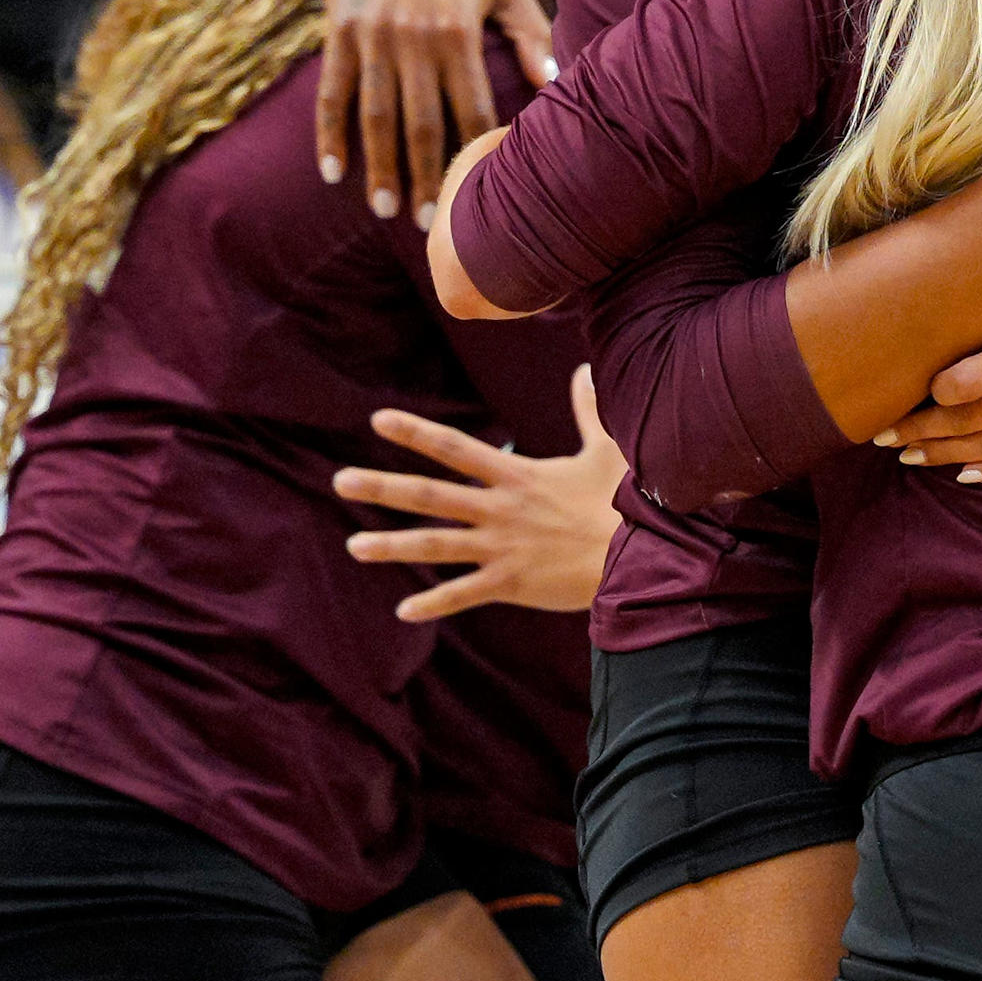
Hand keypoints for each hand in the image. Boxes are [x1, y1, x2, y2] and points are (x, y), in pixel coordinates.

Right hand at [310, 0, 555, 226]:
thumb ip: (530, 30)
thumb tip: (556, 79)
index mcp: (458, 31)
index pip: (472, 106)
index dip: (477, 151)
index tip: (483, 192)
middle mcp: (414, 38)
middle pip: (422, 122)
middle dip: (428, 176)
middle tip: (431, 224)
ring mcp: (372, 38)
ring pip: (374, 115)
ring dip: (380, 166)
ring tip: (387, 210)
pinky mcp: (338, 34)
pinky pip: (333, 93)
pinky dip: (329, 134)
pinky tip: (332, 171)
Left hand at [334, 370, 623, 618]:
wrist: (641, 556)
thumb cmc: (625, 501)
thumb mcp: (607, 450)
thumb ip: (588, 412)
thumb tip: (586, 370)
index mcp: (517, 476)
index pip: (456, 448)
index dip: (416, 433)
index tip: (378, 420)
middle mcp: (500, 510)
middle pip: (430, 495)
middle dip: (383, 486)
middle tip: (340, 480)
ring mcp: (502, 548)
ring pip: (435, 546)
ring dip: (391, 545)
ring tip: (354, 545)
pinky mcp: (511, 582)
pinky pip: (464, 594)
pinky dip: (433, 603)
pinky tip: (403, 610)